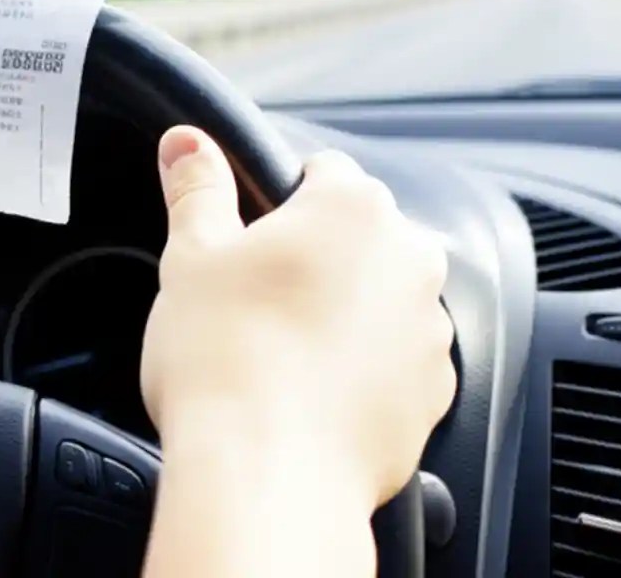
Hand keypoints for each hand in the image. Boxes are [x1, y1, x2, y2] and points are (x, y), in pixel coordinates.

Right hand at [141, 125, 453, 509]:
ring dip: (341, 315)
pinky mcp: (432, 396)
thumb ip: (196, 188)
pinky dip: (361, 372)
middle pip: (356, 238)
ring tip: (277, 356)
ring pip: (377, 302)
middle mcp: (409, 260)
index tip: (246, 240)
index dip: (275, 202)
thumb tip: (188, 142)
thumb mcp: (191, 256)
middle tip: (251, 302)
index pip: (322, 172)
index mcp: (354, 208)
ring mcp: (429, 331)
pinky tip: (307, 395)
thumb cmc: (225, 362)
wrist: (266, 478)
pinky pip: (394, 365)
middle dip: (312, 259)